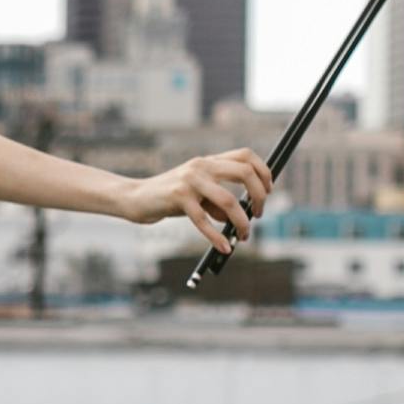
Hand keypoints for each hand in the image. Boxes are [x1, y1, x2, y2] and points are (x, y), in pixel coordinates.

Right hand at [125, 145, 273, 254]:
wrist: (136, 198)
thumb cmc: (169, 197)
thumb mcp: (198, 196)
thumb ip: (218, 203)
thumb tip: (240, 218)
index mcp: (209, 161)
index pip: (246, 156)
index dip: (264, 172)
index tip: (268, 191)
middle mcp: (202, 165)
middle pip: (244, 173)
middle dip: (259, 195)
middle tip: (259, 214)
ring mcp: (190, 179)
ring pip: (228, 200)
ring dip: (242, 221)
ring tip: (243, 236)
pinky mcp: (178, 197)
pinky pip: (203, 219)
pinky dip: (216, 237)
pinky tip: (223, 247)